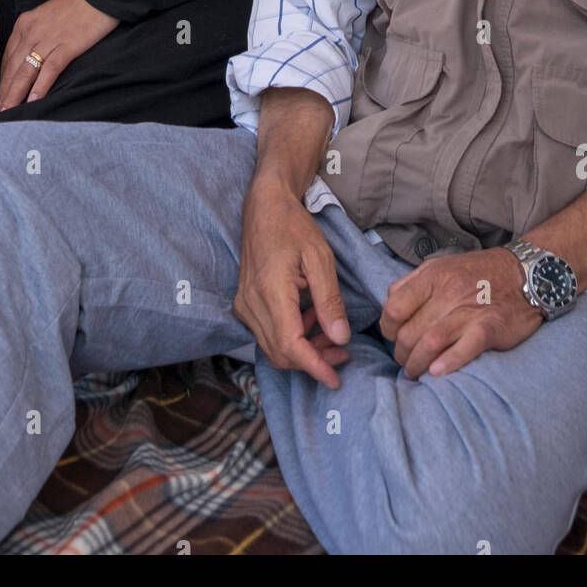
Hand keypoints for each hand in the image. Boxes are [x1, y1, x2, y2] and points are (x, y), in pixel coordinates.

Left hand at [0, 0, 118, 111]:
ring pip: (25, 72)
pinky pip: (49, 70)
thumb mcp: (47, 14)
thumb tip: (33, 52)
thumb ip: (36, 31)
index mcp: (25, 24)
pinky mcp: (67, 45)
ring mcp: (48, 39)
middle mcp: (31, 32)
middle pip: (12, 67)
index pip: (8, 57)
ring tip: (9, 112)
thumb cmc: (76, 2)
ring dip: (15, 94)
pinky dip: (40, 87)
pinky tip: (33, 102)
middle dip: (4, 92)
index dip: (2, 80)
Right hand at [233, 180, 351, 390]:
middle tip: (343, 354)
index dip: (314, 367)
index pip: (290, 345)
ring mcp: (244, 305)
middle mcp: (251, 303)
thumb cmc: (293, 226)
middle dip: (313, 361)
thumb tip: (341, 338)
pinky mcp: (244, 304)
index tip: (336, 379)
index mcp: (270, 292)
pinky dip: (291, 337)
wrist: (264, 207)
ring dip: (303, 350)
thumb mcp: (320, 258)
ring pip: (273, 347)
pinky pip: (266, 334)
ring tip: (331, 336)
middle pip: (280, 353)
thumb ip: (329, 300)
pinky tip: (311, 321)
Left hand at [379, 247, 543, 379]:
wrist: (527, 273)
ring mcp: (469, 310)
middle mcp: (448, 292)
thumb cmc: (479, 273)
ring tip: (417, 373)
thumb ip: (414, 284)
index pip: (394, 308)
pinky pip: (465, 348)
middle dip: (402, 354)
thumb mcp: (442, 266)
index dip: (388, 329)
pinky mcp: (490, 327)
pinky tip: (438, 372)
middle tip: (407, 362)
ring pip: (430, 343)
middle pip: (409, 332)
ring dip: (418, 365)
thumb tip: (391, 308)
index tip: (394, 337)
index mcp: (433, 276)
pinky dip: (449, 362)